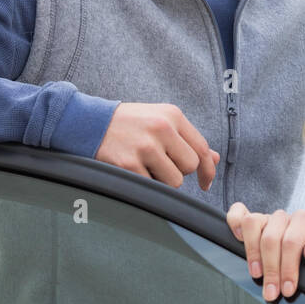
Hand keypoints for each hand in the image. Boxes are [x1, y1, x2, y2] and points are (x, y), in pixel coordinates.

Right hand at [94, 102, 218, 189]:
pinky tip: (133, 169)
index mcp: (172, 116)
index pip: (202, 148)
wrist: (89, 122)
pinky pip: (152, 187)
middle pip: (190, 167)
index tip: (206, 182)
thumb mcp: (160, 120)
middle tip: (161, 164)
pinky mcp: (129, 164)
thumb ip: (188, 139)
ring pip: (174, 181)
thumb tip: (215, 158)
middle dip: (179, 171)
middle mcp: (162, 129)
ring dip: (162, 180)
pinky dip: (145, 184)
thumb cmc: (129, 123)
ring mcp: (145, 147)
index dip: (208, 169)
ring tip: (145, 165)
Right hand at [226, 202, 304, 300]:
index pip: (292, 242)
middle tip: (271, 293)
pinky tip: (237, 240)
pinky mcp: (252, 221)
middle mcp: (284, 217)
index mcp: (304, 221)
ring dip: (252, 252)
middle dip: (271, 270)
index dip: (288, 268)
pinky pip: (238, 213)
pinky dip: (234, 223)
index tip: (287, 290)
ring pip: (252, 223)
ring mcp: (266, 217)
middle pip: (271, 238)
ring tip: (256, 274)